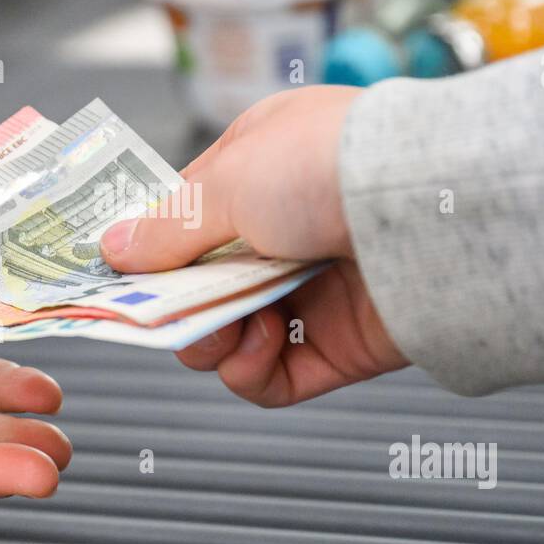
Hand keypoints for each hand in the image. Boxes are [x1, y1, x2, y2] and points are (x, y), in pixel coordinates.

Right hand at [100, 86, 408, 406]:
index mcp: (260, 168)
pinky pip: (273, 378)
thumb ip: (168, 227)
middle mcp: (286, 228)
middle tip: (161, 314)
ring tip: (231, 325)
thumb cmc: (329, 165)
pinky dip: (252, 370)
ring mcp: (312, 288)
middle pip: (201, 286)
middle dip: (174, 307)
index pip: (187, 219)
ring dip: (211, 340)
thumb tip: (114, 248)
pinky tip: (262, 344)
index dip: (151, 251)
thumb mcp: (228, 181)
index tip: (115, 279)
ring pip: (229, 336)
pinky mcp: (338, 345)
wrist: (429, 209)